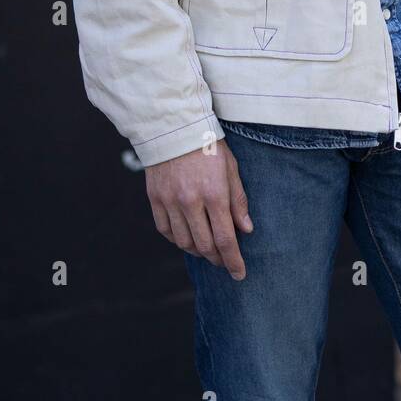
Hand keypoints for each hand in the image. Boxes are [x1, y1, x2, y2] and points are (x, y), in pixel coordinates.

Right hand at [145, 139, 252, 279]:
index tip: (239, 274)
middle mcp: (190, 201)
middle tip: (225, 262)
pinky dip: (177, 239)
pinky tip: (187, 237)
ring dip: (198, 251)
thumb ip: (238, 201)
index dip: (233, 261)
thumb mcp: (231, 168)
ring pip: (184, 242)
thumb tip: (246, 230)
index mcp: (214, 194)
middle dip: (218, 259)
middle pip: (204, 245)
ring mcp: (170, 201)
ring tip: (207, 249)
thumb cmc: (208, 145)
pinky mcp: (155, 199)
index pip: (225, 239)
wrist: (174, 127)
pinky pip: (165, 230)